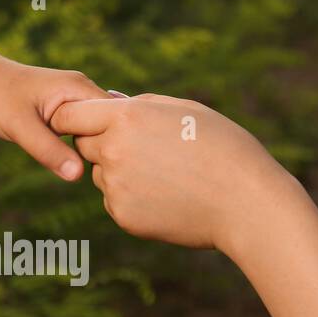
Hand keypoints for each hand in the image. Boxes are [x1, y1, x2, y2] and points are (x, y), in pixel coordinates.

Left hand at [0, 59, 110, 181]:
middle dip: (112, 146)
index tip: (118, 168)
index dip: (119, 142)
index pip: (118, 117)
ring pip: (100, 128)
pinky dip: (88, 143)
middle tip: (114, 174)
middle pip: (113, 123)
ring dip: (100, 146)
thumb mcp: (20, 127)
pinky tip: (89, 162)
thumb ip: (48, 150)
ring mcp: (76, 98)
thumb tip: (78, 176)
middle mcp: (83, 90)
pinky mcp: (68, 108)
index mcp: (79, 88)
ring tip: (107, 171)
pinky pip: (87, 128)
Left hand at [49, 93, 295, 251]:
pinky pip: (115, 200)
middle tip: (142, 149)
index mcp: (126, 118)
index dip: (73, 117)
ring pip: (101, 173)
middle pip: (83, 144)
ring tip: (166, 175)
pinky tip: (168, 197)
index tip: (83, 121)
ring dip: (119, 171)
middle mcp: (113, 150)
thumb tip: (109, 100)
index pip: (69, 114)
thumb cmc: (223, 148)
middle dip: (101, 143)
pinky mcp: (123, 215)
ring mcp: (116, 186)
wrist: (248, 204)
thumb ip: (139, 105)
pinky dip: (132, 198)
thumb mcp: (184, 110)